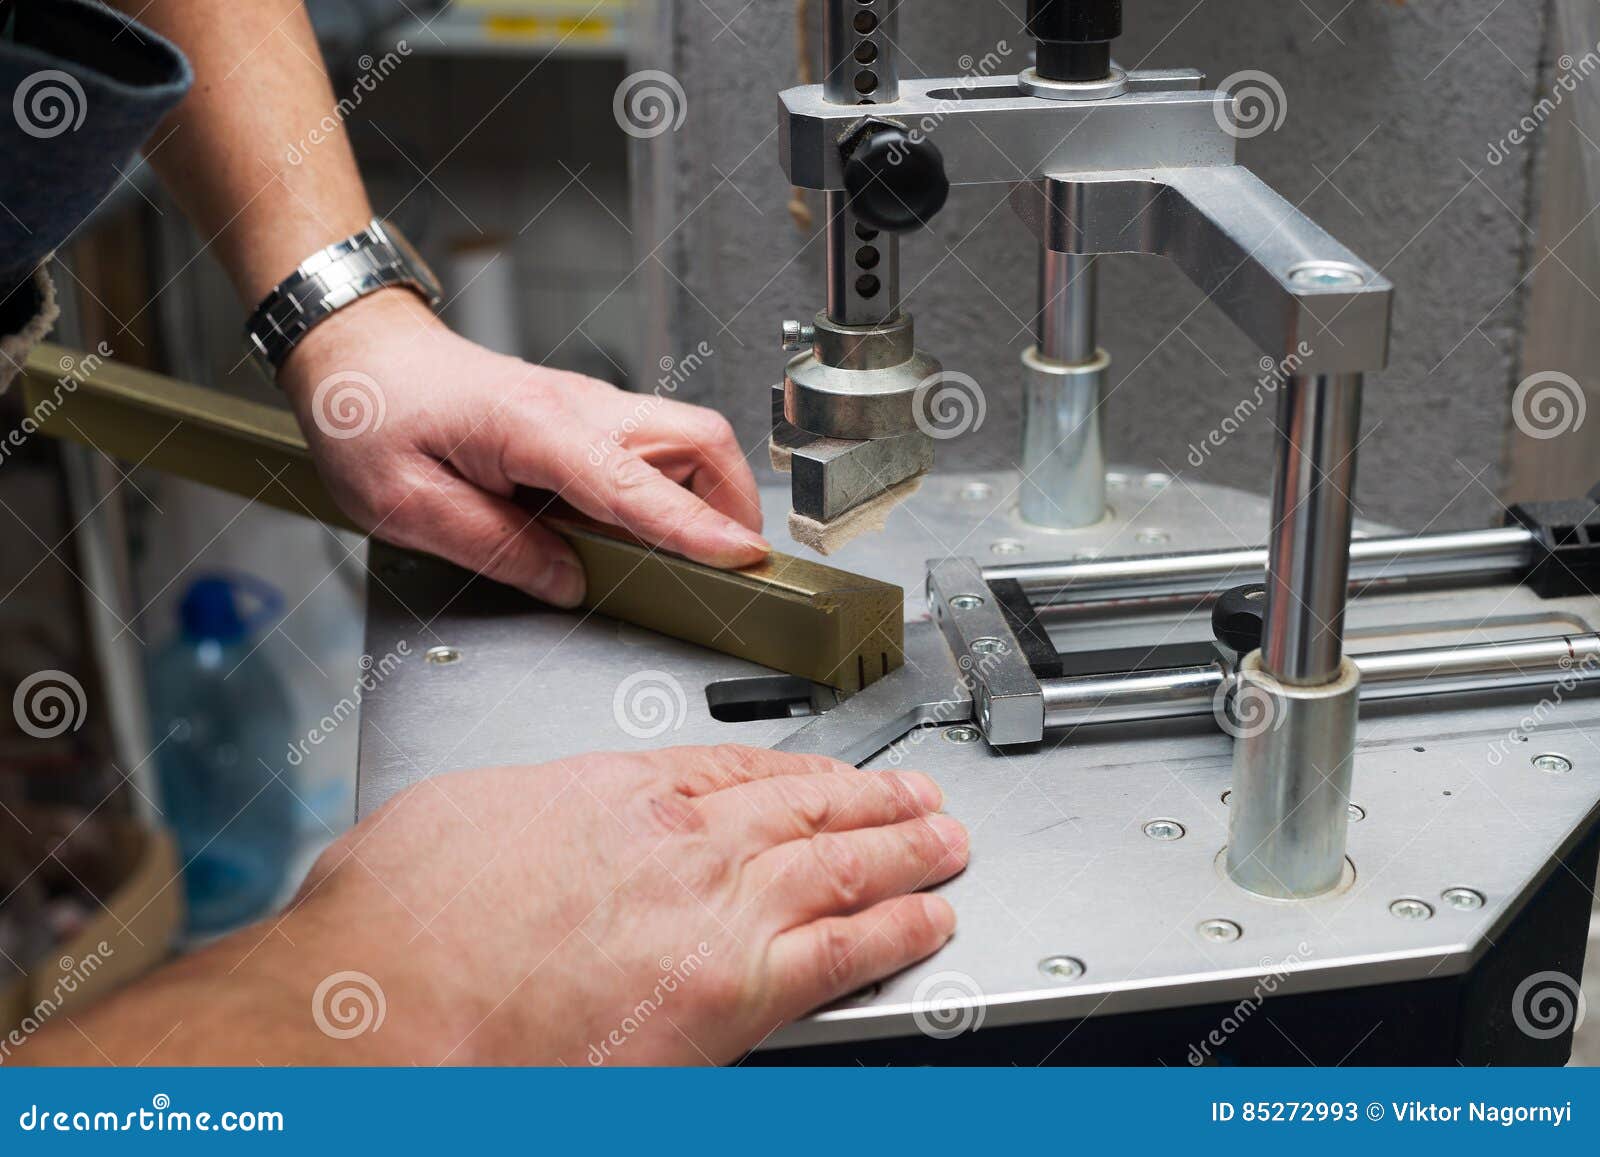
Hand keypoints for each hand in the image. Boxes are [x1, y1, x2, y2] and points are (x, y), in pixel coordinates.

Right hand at [25, 747, 967, 1064]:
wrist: (384, 1008)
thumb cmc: (397, 929)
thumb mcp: (456, 817)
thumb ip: (532, 813)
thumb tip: (539, 825)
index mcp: (616, 789)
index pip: (733, 768)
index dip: (794, 770)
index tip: (820, 772)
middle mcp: (680, 838)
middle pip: (805, 803)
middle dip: (871, 798)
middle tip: (918, 795)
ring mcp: (716, 908)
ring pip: (841, 861)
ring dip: (904, 849)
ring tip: (944, 841)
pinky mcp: (735, 989)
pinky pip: (843, 948)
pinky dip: (897, 930)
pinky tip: (929, 921)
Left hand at [277, 290, 769, 606]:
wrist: (358, 350)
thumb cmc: (371, 414)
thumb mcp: (406, 503)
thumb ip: (493, 547)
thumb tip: (567, 583)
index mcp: (534, 426)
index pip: (636, 482)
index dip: (694, 527)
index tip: (742, 559)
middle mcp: (578, 407)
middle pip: (700, 440)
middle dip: (734, 504)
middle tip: (734, 567)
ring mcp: (589, 406)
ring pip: (691, 440)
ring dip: (710, 496)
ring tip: (695, 557)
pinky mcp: (586, 418)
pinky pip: (656, 449)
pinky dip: (676, 489)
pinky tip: (646, 529)